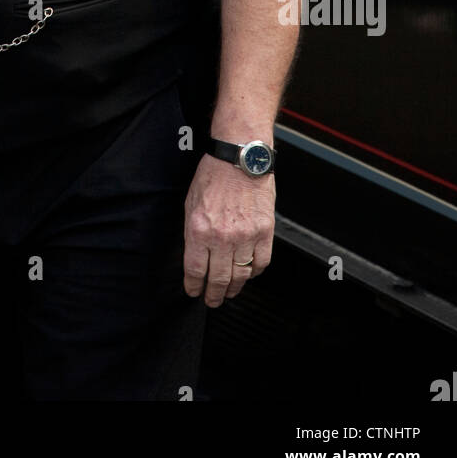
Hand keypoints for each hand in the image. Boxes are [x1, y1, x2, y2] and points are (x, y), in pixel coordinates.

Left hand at [182, 153, 274, 305]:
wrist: (240, 157)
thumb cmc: (213, 175)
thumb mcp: (191, 203)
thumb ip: (192, 232)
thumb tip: (195, 257)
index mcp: (199, 229)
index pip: (195, 270)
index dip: (193, 286)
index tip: (194, 291)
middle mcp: (222, 236)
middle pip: (218, 279)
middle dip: (213, 295)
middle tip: (212, 300)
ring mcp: (246, 236)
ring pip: (241, 275)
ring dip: (234, 288)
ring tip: (229, 292)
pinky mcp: (265, 231)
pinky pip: (261, 263)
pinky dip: (255, 272)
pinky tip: (249, 274)